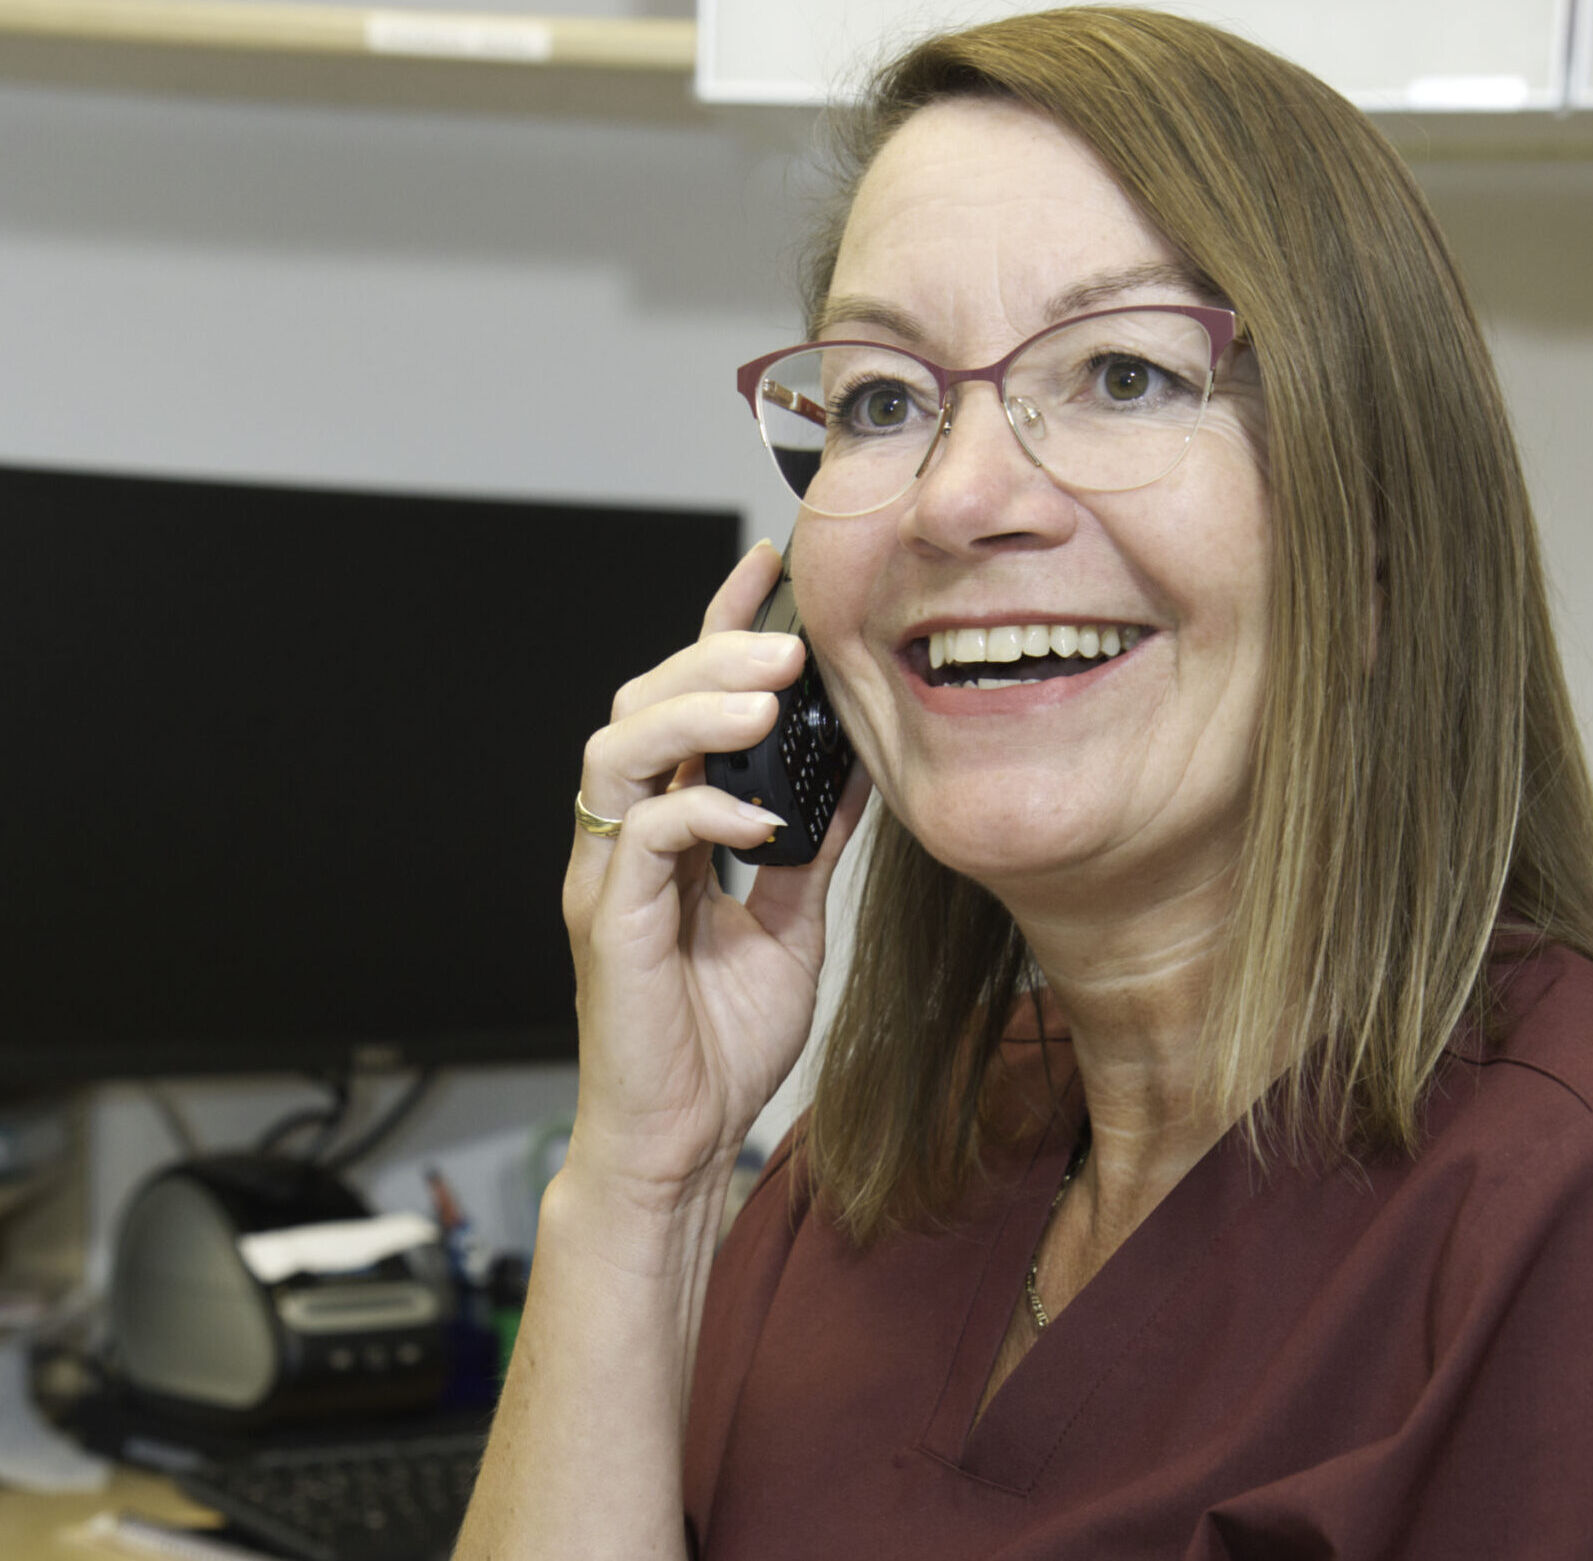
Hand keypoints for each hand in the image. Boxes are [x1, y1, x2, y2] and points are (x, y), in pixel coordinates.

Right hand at [562, 539, 868, 1211]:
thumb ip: (813, 843)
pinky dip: (702, 812)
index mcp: (671, 827)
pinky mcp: (609, 923)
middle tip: (785, 641)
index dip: (717, 631)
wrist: (682, 1141)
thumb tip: (863, 767)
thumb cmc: (723, 1038)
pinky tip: (761, 818)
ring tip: (764, 697)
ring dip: (692, 712)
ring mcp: (610, 876)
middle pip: (638, 706)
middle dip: (709, 658)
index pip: (685, 704)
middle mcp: (629, 837)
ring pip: (617, 752)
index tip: (767, 572)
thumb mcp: (793, 921)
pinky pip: (642, 837)